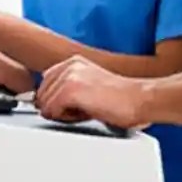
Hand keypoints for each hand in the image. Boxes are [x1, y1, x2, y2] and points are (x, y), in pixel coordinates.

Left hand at [35, 55, 151, 129]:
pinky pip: (51, 111)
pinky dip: (65, 118)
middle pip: (41, 94)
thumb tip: (45, 105)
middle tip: (82, 109)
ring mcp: (69, 75)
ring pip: (44, 104)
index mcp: (73, 62)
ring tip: (86, 110)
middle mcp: (69, 65)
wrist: (139, 100)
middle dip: (56, 107)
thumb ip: (67, 89)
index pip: (45, 83)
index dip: (55, 100)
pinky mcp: (70, 90)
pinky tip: (85, 113)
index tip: (73, 106)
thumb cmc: (120, 100)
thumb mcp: (89, 87)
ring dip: (61, 114)